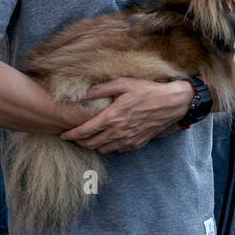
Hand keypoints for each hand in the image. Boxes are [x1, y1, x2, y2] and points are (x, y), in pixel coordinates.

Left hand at [59, 78, 192, 152]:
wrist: (171, 104)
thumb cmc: (147, 90)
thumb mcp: (122, 84)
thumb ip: (100, 90)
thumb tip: (81, 93)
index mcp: (111, 117)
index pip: (84, 131)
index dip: (71, 135)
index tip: (63, 135)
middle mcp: (118, 132)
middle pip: (91, 144)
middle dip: (79, 142)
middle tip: (74, 137)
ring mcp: (127, 140)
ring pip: (103, 149)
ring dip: (94, 145)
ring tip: (90, 138)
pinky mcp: (136, 144)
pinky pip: (117, 150)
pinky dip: (109, 146)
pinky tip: (108, 138)